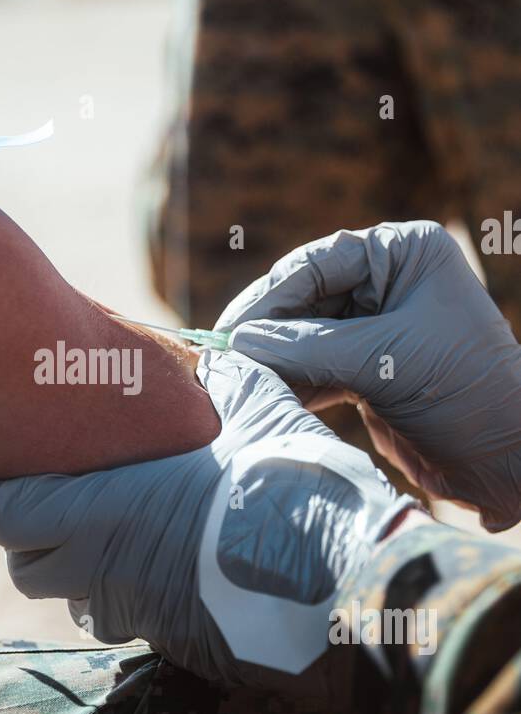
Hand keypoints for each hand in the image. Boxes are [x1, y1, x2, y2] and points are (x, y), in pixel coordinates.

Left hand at [0, 352, 410, 684]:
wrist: (337, 577)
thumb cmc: (285, 484)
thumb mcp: (251, 407)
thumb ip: (212, 384)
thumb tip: (210, 356)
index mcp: (96, 511)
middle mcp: (99, 570)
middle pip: (28, 564)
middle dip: (26, 538)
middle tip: (45, 506)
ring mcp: (135, 614)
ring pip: (77, 599)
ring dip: (78, 573)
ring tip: (111, 538)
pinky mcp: (174, 644)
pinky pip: (130, 620)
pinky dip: (131, 596)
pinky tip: (166, 569)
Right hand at [217, 221, 520, 531]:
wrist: (509, 460)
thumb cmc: (464, 393)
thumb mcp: (384, 361)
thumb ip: (307, 348)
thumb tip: (237, 341)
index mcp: (404, 252)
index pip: (317, 263)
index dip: (268, 298)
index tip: (230, 331)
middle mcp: (389, 280)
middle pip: (305, 298)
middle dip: (266, 331)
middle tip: (222, 359)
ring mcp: (378, 324)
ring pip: (305, 336)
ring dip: (274, 361)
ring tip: (236, 382)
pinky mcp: (370, 368)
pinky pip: (316, 367)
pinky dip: (292, 383)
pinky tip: (263, 398)